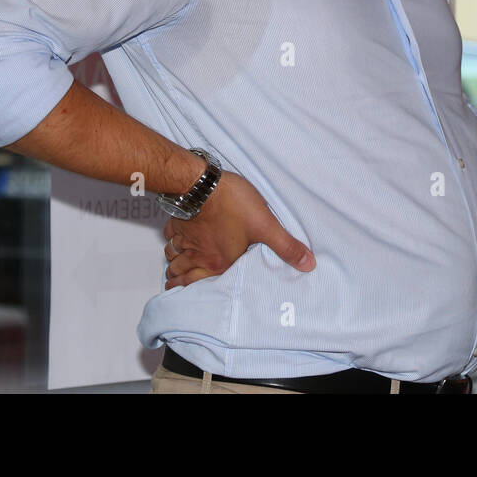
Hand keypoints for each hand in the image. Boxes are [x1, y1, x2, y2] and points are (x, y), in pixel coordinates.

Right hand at [163, 171, 314, 288]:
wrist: (204, 183)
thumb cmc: (234, 205)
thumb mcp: (267, 226)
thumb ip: (286, 247)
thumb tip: (307, 265)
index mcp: (216, 263)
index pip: (195, 284)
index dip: (186, 291)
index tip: (181, 294)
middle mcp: (197, 254)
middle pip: (178, 272)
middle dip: (177, 278)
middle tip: (176, 282)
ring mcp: (185, 237)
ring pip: (172, 255)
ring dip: (173, 261)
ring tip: (175, 264)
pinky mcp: (179, 219)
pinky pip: (169, 234)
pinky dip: (170, 239)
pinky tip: (175, 237)